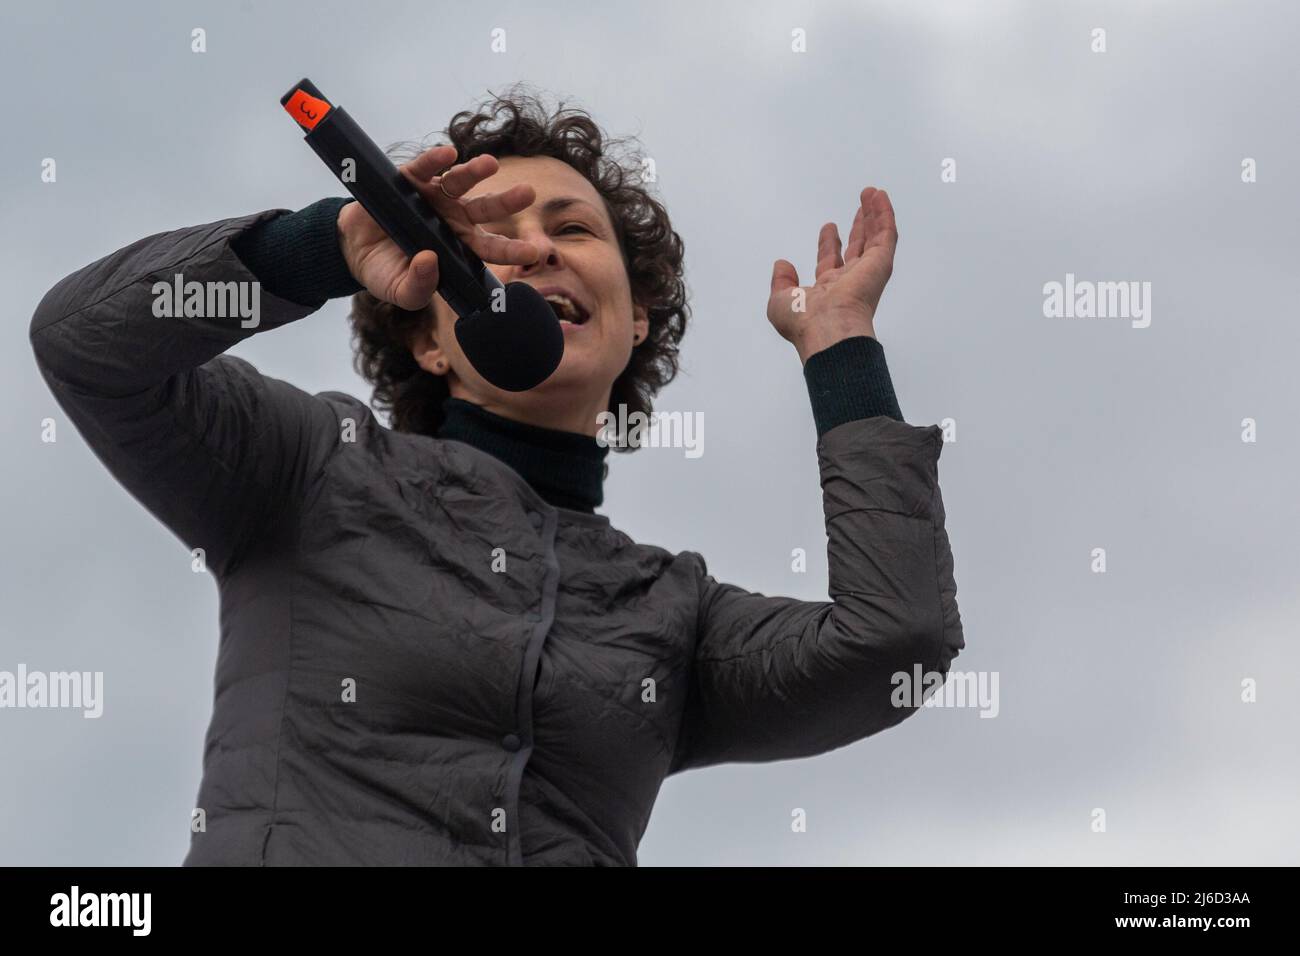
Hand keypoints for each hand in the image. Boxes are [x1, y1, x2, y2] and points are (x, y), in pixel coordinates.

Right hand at [336, 145, 541, 309]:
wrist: (352, 250)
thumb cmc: (386, 272)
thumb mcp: (402, 290)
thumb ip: (419, 286)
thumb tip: (430, 262)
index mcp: (459, 246)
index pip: (489, 248)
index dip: (510, 249)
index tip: (532, 251)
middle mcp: (452, 218)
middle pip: (484, 208)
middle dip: (506, 200)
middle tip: (527, 192)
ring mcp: (433, 197)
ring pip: (459, 181)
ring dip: (475, 170)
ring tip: (489, 164)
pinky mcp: (408, 181)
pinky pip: (424, 168)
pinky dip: (435, 159)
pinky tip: (448, 153)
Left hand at [767, 187, 897, 362]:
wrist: (827, 330)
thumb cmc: (804, 324)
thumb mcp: (779, 301)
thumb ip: (781, 282)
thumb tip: (782, 264)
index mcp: (828, 290)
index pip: (831, 262)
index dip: (829, 244)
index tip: (829, 227)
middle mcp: (851, 281)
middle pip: (858, 247)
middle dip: (859, 227)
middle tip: (861, 207)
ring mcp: (868, 272)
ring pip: (875, 237)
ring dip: (874, 215)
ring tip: (873, 193)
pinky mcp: (881, 263)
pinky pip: (886, 234)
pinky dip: (884, 214)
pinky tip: (880, 197)